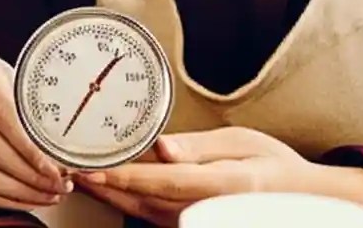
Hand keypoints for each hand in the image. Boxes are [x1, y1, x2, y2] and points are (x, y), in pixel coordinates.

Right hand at [0, 54, 72, 210]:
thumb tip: (81, 154)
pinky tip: (21, 199)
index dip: (32, 148)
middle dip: (30, 175)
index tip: (56, 169)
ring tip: (45, 195)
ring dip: (17, 192)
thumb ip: (37, 111)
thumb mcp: (10, 87)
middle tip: (58, 186)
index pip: (6, 116)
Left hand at [73, 127, 362, 226]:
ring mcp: (192, 222)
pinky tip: (105, 182)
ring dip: (108, 192)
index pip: (164, 181)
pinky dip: (124, 197)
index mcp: (220, 185)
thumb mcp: (242, 143)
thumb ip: (199, 146)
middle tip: (68, 165)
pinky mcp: (184, 225)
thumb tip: (162, 148)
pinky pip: (147, 213)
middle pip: (142, 200)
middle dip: (104, 184)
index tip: (94, 168)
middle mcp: (203, 210)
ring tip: (78, 170)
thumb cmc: (270, 166)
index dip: (126, 176)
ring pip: (140, 210)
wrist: (295, 201)